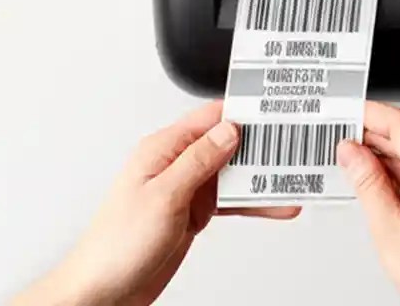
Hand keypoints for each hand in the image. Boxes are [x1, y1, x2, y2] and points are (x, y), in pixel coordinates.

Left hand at [14, 101, 298, 305]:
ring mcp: (186, 189)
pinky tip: (276, 204)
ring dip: (264, 178)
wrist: (102, 290)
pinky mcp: (194, 212)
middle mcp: (175, 164)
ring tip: (295, 178)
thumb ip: (199, 161)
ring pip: (235, 174)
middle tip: (297, 146)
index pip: (211, 117)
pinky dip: (255, 202)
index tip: (276, 112)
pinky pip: (232, 200)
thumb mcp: (163, 196)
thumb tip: (229, 131)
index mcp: (162, 149)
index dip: (245, 112)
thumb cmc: (115, 245)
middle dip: (263, 146)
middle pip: (229, 144)